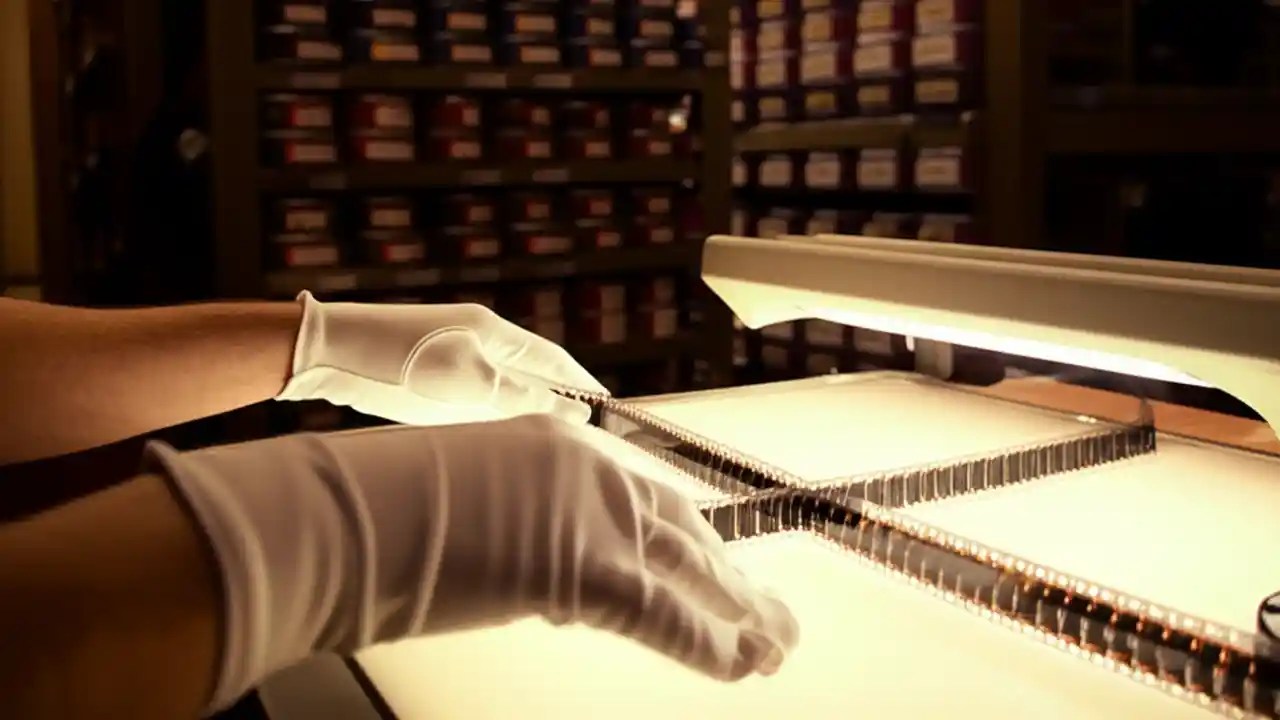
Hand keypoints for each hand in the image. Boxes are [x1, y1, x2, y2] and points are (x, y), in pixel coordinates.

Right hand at [148, 415, 798, 713]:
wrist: (333, 515)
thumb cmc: (371, 512)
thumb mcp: (463, 504)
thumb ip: (517, 527)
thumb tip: (534, 570)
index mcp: (556, 446)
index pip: (646, 499)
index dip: (691, 544)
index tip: (721, 570)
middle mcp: (587, 471)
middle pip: (683, 530)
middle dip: (732, 578)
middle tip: (773, 613)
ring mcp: (588, 516)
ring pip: (690, 570)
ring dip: (740, 614)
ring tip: (777, 645)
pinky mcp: (582, 568)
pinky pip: (665, 613)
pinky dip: (710, 642)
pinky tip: (744, 664)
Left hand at [276, 291, 606, 424]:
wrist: (326, 351)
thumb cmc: (400, 362)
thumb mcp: (470, 384)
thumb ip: (520, 398)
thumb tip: (570, 412)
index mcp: (491, 330)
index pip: (550, 358)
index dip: (578, 383)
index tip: (603, 406)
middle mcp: (473, 337)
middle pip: (525, 371)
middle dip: (551, 399)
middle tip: (576, 431)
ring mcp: (445, 352)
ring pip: (495, 386)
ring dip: (516, 410)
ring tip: (540, 441)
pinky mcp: (419, 372)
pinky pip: (466, 396)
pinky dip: (484, 416)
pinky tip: (485, 438)